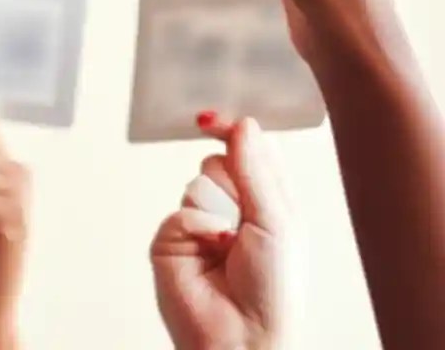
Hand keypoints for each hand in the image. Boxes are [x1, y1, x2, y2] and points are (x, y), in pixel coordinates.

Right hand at [152, 113, 301, 349]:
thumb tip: (243, 124)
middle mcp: (234, 213)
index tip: (213, 120)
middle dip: (228, 175)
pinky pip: (178, 213)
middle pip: (219, 162)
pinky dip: (195, 229)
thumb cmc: (273, 289)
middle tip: (241, 203)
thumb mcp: (276, 220)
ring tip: (229, 244)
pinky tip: (209, 252)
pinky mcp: (171, 243)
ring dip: (216, 209)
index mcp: (268, 205)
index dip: (235, 134)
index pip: (250, 155)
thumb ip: (255, 169)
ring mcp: (200, 226)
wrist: (241, 335)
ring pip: (197, 184)